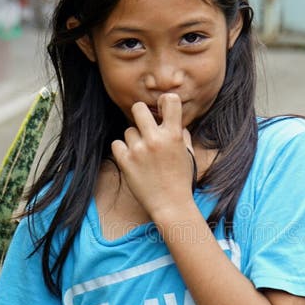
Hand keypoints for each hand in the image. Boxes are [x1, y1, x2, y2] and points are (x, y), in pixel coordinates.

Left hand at [111, 93, 195, 222]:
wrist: (170, 204)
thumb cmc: (181, 179)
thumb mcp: (187, 154)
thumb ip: (181, 134)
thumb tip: (175, 121)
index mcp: (174, 135)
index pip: (170, 100)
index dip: (165, 101)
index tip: (163, 108)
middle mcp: (155, 139)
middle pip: (138, 108)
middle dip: (140, 113)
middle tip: (143, 123)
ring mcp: (138, 150)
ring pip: (128, 131)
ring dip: (134, 139)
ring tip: (143, 154)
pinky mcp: (125, 161)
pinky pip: (117, 144)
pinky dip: (122, 150)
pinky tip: (132, 160)